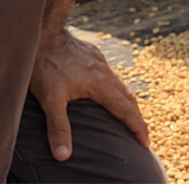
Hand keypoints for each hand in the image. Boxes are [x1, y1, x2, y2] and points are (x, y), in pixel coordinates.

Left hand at [30, 29, 148, 160]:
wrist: (43, 32)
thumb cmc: (46, 65)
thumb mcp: (50, 100)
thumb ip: (58, 127)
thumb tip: (63, 156)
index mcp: (101, 84)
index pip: (126, 110)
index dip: (137, 128)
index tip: (145, 143)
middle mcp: (105, 72)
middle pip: (129, 97)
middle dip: (136, 116)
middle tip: (139, 132)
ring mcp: (99, 61)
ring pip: (120, 83)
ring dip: (126, 101)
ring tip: (124, 114)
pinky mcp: (92, 53)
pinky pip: (109, 73)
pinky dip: (114, 87)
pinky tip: (104, 90)